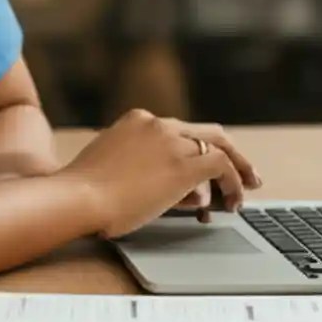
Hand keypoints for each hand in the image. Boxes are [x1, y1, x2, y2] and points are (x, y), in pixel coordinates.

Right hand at [57, 109, 261, 238]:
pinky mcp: (184, 164)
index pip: (177, 132)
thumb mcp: (106, 167)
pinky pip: (222, 166)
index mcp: (136, 121)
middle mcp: (157, 124)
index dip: (195, 152)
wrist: (77, 198)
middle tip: (244, 172)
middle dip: (229, 152)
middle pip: (205, 132)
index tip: (204, 170)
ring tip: (243, 192)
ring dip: (236, 170)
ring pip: (219, 146)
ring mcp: (172, 142)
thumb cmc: (82, 194)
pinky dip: (234, 182)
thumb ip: (133, 168)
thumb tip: (161, 187)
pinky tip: (234, 201)